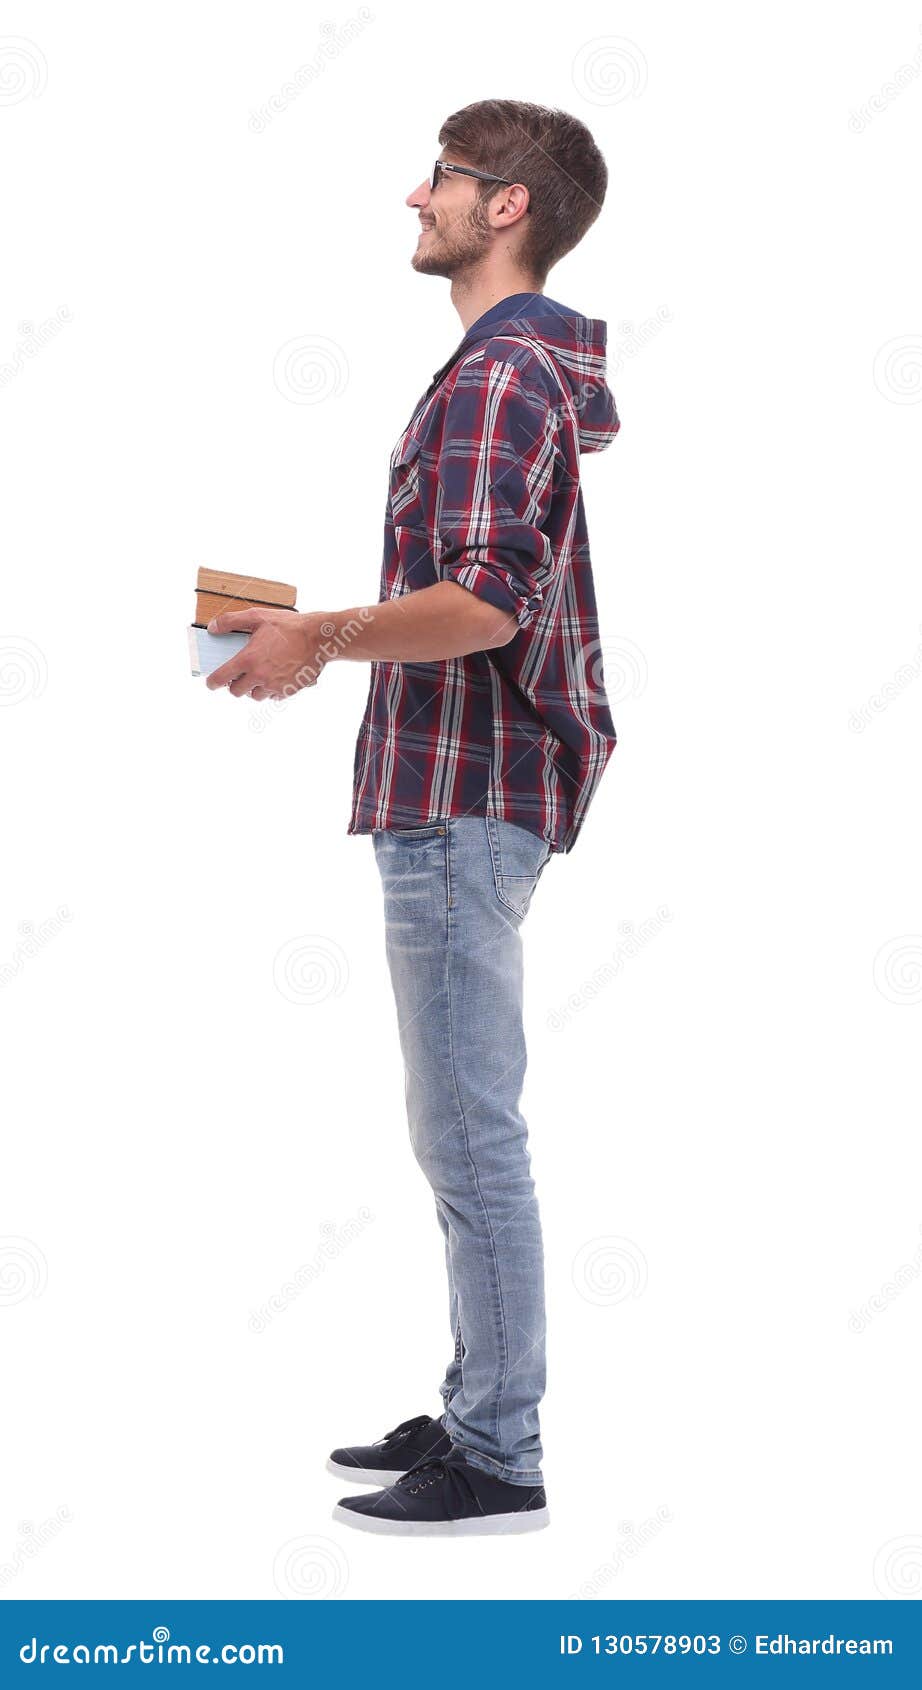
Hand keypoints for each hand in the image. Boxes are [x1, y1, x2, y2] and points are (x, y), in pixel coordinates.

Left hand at [205, 607, 331, 699]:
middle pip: (237, 692)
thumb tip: (213, 628)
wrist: (319, 638)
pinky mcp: (289, 691)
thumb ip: (232, 621)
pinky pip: (274, 697)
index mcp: (248, 660)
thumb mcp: (258, 616)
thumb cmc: (289, 625)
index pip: (221, 678)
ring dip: (254, 688)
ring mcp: (275, 686)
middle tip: (239, 676)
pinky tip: (276, 677)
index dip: (212, 682)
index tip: (211, 683)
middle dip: (234, 685)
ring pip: (256, 696)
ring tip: (259, 676)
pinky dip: (271, 690)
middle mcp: (259, 676)